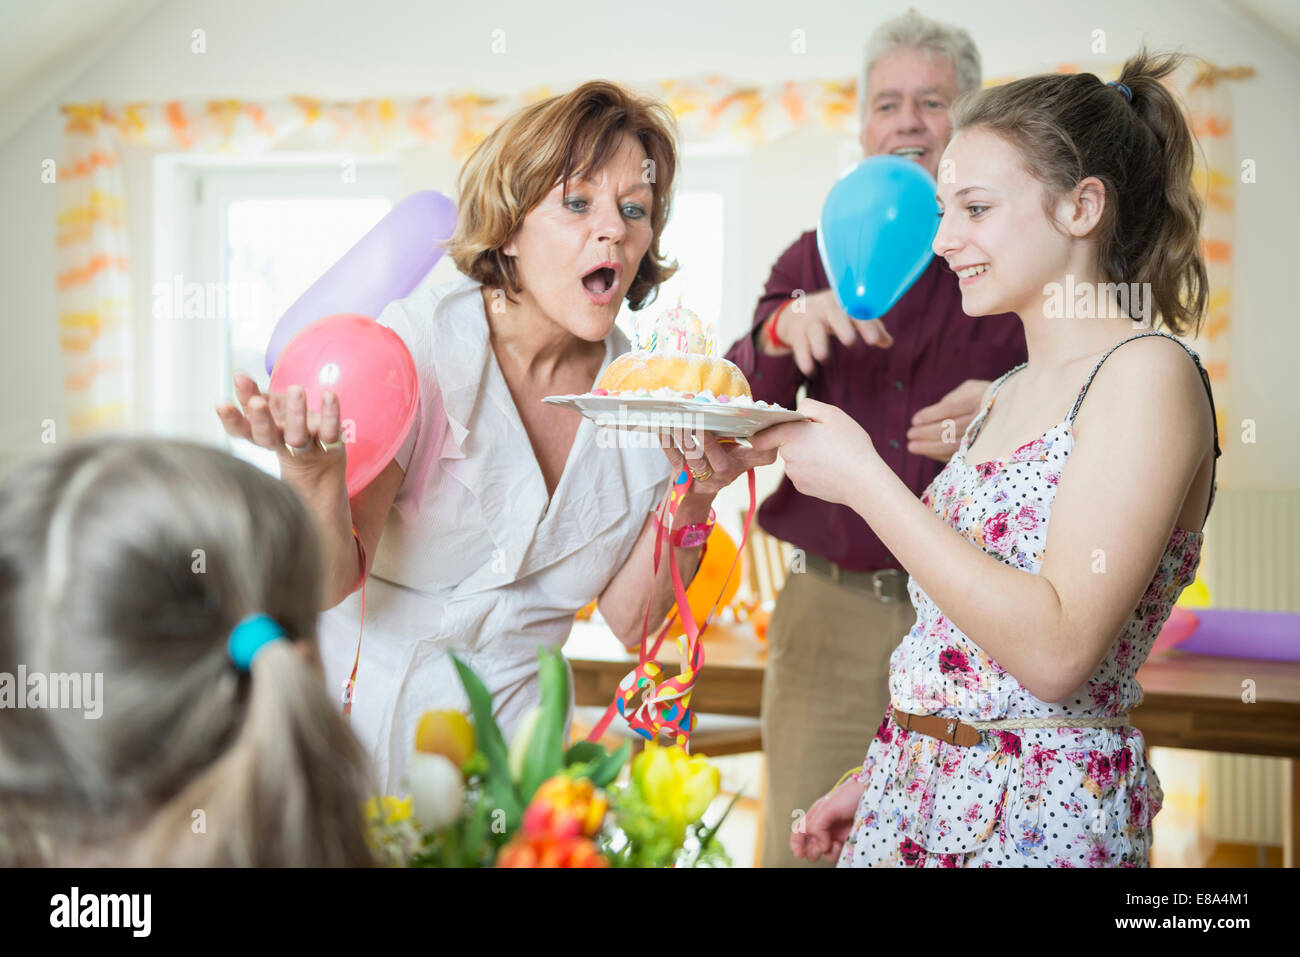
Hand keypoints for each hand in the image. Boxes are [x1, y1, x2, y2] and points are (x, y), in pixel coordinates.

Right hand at [215, 371, 346, 482]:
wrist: (320, 462)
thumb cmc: (285, 428)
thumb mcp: (267, 410)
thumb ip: (251, 394)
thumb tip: (238, 374)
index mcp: (259, 435)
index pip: (240, 431)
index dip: (230, 419)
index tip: (221, 403)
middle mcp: (279, 443)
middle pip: (266, 437)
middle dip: (260, 419)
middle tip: (257, 402)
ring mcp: (304, 447)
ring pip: (297, 435)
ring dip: (296, 413)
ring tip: (296, 389)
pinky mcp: (328, 446)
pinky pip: (329, 431)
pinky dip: (330, 414)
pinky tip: (329, 395)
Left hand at [657, 428, 776, 497]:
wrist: (698, 492)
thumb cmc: (717, 458)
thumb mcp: (733, 448)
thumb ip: (735, 429)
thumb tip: (729, 402)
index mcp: (742, 461)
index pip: (763, 457)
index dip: (765, 449)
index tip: (756, 433)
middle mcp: (726, 472)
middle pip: (720, 462)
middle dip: (708, 441)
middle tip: (698, 422)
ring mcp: (705, 478)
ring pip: (695, 460)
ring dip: (685, 439)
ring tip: (678, 420)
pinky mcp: (684, 479)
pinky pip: (675, 459)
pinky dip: (668, 443)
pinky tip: (662, 428)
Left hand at [749, 397, 879, 507]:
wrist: (864, 482)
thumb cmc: (851, 445)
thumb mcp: (833, 414)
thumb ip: (808, 406)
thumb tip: (796, 410)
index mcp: (791, 435)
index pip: (762, 435)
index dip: (764, 431)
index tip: (773, 429)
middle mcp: (787, 457)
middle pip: (784, 444)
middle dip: (798, 439)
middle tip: (823, 439)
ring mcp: (794, 475)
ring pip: (794, 459)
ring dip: (806, 455)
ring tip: (831, 454)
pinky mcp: (803, 488)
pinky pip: (802, 474)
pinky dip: (813, 470)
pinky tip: (831, 468)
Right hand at [768, 289, 893, 375]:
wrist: (794, 313)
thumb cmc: (832, 316)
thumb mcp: (849, 317)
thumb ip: (870, 327)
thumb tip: (888, 342)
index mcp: (843, 301)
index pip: (856, 311)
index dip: (866, 324)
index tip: (874, 340)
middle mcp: (825, 308)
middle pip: (834, 315)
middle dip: (842, 328)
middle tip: (850, 341)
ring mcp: (809, 320)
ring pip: (814, 330)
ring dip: (818, 343)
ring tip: (824, 358)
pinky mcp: (796, 334)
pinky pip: (799, 346)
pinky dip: (804, 359)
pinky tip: (811, 371)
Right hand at [791, 778, 864, 862]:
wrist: (874, 796)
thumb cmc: (850, 795)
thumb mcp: (828, 806)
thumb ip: (817, 825)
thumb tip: (821, 845)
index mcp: (816, 815)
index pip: (800, 832)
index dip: (796, 844)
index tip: (798, 853)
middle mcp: (825, 826)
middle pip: (810, 845)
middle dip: (812, 850)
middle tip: (820, 848)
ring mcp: (837, 835)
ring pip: (824, 852)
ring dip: (826, 852)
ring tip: (834, 845)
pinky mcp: (848, 842)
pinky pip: (837, 854)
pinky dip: (836, 854)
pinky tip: (842, 846)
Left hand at [906, 378, 989, 461]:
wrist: (1014, 412)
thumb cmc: (984, 396)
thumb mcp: (970, 389)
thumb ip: (952, 398)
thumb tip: (933, 413)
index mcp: (978, 399)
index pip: (950, 408)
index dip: (931, 415)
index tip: (914, 420)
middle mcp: (982, 418)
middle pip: (950, 428)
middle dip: (926, 433)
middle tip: (909, 434)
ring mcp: (983, 436)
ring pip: (953, 444)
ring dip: (929, 447)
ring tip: (912, 446)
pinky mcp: (982, 450)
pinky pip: (959, 454)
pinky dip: (940, 454)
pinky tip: (926, 451)